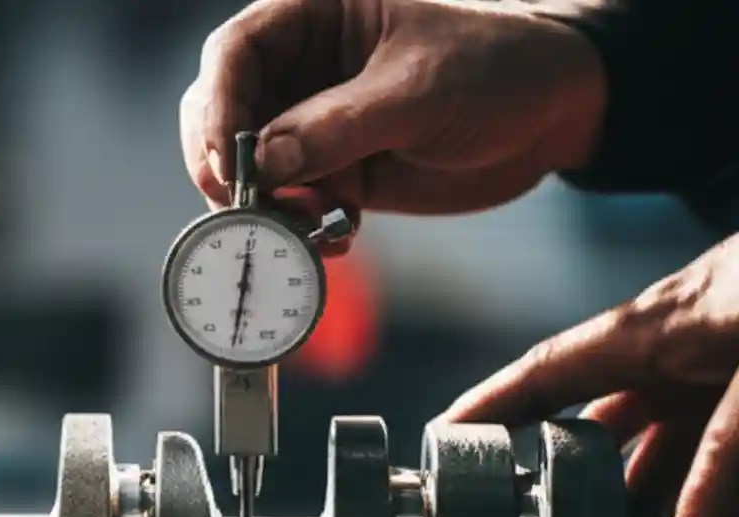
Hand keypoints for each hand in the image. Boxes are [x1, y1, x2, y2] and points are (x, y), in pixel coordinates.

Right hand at [179, 0, 606, 235]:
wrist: (555, 114)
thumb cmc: (498, 67)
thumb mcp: (421, 90)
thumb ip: (339, 124)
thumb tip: (262, 163)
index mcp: (313, 17)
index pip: (234, 53)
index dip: (217, 105)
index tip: (225, 159)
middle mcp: (300, 68)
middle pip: (221, 112)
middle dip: (223, 164)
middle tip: (245, 206)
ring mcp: (312, 122)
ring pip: (248, 166)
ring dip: (261, 206)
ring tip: (301, 228)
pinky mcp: (332, 170)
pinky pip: (289, 203)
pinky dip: (297, 227)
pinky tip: (333, 239)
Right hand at [441, 235, 738, 516]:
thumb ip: (725, 457)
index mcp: (649, 331)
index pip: (544, 375)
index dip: (488, 407)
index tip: (443, 442)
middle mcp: (674, 350)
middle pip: (605, 422)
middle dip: (579, 478)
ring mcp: (719, 365)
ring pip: (668, 440)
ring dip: (656, 492)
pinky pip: (721, 441)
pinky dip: (715, 485)